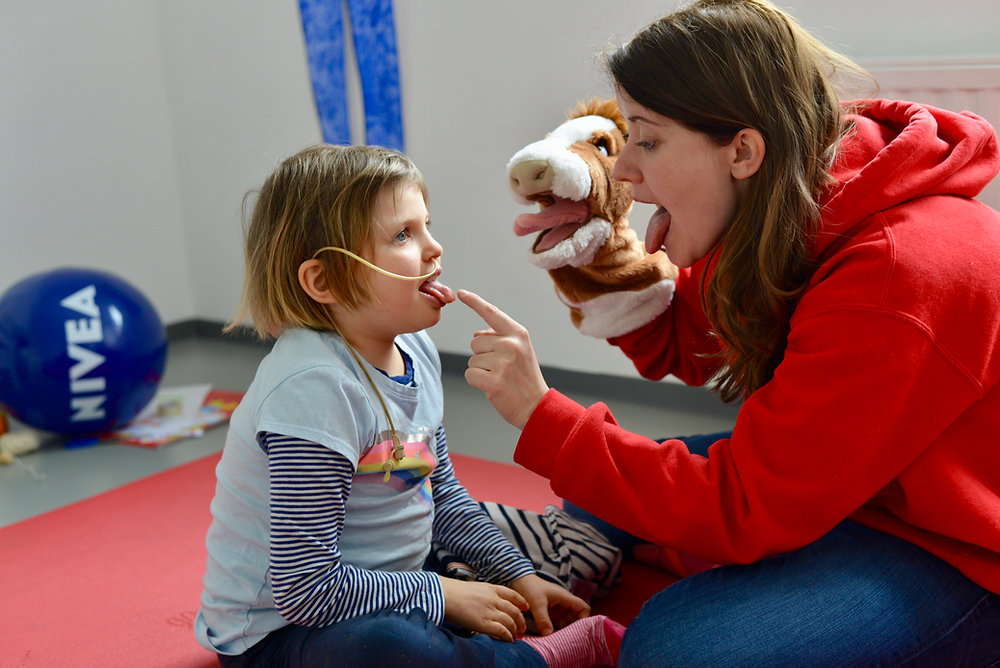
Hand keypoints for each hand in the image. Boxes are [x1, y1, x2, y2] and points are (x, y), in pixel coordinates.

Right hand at [439, 576, 528, 641]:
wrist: (443, 595)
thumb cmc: (454, 592)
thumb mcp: (474, 588)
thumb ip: (485, 594)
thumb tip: (490, 604)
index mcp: (490, 588)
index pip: (512, 594)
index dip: (521, 601)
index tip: (525, 607)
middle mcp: (493, 599)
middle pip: (514, 610)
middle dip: (520, 620)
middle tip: (522, 627)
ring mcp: (489, 611)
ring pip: (510, 622)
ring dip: (514, 630)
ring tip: (515, 636)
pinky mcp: (483, 623)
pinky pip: (502, 631)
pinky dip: (507, 636)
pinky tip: (508, 640)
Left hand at [458, 290, 548, 429]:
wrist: (537, 406)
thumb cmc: (525, 378)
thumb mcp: (520, 351)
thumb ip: (499, 338)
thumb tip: (477, 334)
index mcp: (518, 334)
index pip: (492, 313)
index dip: (475, 302)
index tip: (461, 293)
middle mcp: (511, 345)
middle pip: (475, 342)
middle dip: (482, 355)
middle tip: (501, 369)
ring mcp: (503, 363)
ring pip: (472, 360)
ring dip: (481, 370)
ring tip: (500, 378)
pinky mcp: (494, 381)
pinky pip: (470, 374)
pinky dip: (477, 382)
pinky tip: (492, 387)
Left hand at [509, 573, 589, 635]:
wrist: (518, 581)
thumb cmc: (530, 588)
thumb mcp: (537, 603)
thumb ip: (543, 619)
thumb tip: (549, 635)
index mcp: (565, 598)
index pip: (583, 608)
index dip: (585, 619)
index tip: (580, 630)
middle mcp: (563, 604)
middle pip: (576, 618)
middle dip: (575, 629)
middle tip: (572, 642)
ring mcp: (557, 609)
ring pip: (566, 623)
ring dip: (565, 632)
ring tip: (563, 643)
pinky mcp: (549, 613)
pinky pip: (556, 624)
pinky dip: (557, 631)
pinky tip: (554, 639)